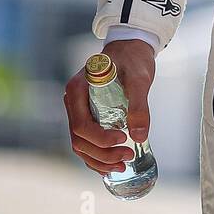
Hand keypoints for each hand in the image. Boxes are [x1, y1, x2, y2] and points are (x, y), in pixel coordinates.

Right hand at [64, 40, 155, 176]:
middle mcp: (73, 101)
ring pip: (81, 145)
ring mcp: (79, 110)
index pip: (81, 125)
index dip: (100, 139)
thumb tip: (139, 136)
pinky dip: (97, 156)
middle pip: (79, 139)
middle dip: (102, 153)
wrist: (131, 47)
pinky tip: (112, 165)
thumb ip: (138, 105)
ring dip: (99, 160)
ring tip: (123, 165)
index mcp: (78, 89)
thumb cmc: (133, 58)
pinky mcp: (88, 115)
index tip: (123, 138)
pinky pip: (87, 141)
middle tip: (128, 156)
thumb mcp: (139, 79)